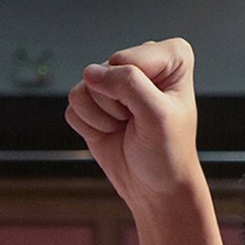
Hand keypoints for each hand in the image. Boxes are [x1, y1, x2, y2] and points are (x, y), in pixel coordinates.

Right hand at [66, 39, 204, 209]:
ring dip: (101, 119)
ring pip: (83, 89)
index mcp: (171, 56)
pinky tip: (112, 132)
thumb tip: (89, 72)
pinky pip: (74, 107)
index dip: (131, 92)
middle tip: (136, 123)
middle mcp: (141, 61)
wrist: (155, 188)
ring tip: (125, 127)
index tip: (151, 112)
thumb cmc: (167, 152)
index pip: (124, 60)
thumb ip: (127, 84)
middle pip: (102, 73)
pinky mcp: (93, 101)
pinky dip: (90, 128)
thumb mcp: (157, 115)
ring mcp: (115, 80)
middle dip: (114, 106)